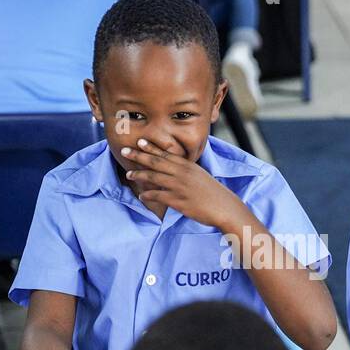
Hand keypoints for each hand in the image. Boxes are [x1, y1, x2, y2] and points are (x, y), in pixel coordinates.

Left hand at [120, 140, 248, 230]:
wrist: (224, 207)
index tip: (139, 141)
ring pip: (154, 177)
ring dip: (140, 175)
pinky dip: (148, 195)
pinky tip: (141, 196)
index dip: (151, 147)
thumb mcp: (200, 176)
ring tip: (129, 174)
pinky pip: (158, 196)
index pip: (166, 153)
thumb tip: (174, 170)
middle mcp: (182, 173)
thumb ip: (186, 171)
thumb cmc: (213, 193)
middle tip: (125, 151)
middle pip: (156, 162)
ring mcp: (180, 186)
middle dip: (139, 156)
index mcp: (188, 166)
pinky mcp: (178, 201)